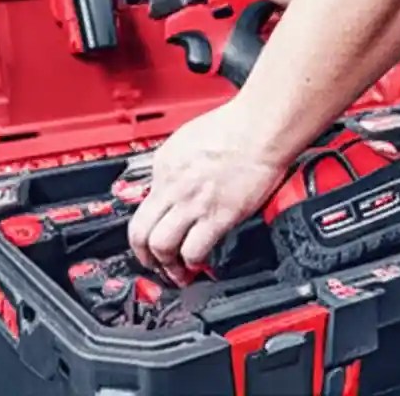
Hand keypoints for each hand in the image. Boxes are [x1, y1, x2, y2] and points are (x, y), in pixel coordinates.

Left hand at [128, 100, 294, 285]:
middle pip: (139, 232)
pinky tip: (198, 263)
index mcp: (164, 166)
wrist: (260, 128)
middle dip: (143, 255)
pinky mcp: (218, 216)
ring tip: (176, 271)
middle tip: (152, 264)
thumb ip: (176, 165)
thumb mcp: (188, 139)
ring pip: (160, 246)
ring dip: (165, 265)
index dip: (146, 227)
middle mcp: (173, 187)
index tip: (152, 236)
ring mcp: (194, 203)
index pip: (140, 206)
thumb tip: (172, 182)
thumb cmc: (235, 127)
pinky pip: (194, 250)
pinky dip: (192, 263)